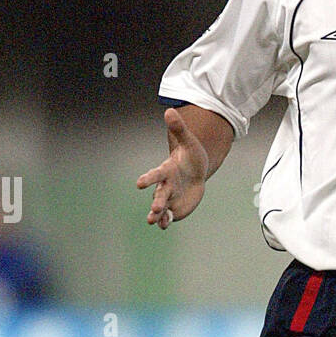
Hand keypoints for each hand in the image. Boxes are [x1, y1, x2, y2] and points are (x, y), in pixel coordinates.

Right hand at [136, 109, 208, 228]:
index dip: (148, 179)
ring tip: (153, 221)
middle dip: (157, 201)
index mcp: (166, 170)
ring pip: (160, 208)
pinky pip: (169, 216)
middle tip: (155, 209)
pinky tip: (164, 226)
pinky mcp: (175, 208)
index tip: (139, 184)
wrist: (195, 172)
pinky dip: (166, 221)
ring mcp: (169, 198)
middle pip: (159, 194)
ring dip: (157, 215)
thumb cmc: (190, 156)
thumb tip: (169, 110)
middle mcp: (165, 186)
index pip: (156, 175)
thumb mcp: (188, 142)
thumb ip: (179, 129)